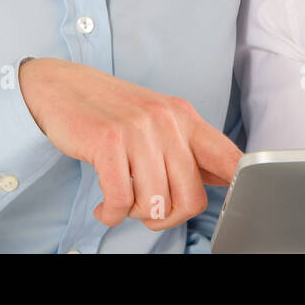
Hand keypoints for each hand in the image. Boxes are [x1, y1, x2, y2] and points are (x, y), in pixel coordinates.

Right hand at [18, 57, 239, 230]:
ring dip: (135, 214)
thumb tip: (225, 179)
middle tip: (148, 210)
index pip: (228, 157)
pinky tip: (104, 208)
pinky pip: (120, 201)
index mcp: (186, 118)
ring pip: (155, 204)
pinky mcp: (107, 142)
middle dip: (169, 217)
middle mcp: (167, 122)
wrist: (63, 87)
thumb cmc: (113, 111)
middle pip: (191, 198)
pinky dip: (111, 214)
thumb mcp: (160, 121)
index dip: (241, 187)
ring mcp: (137, 130)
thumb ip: (190, 150)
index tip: (238, 206)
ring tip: (122, 202)